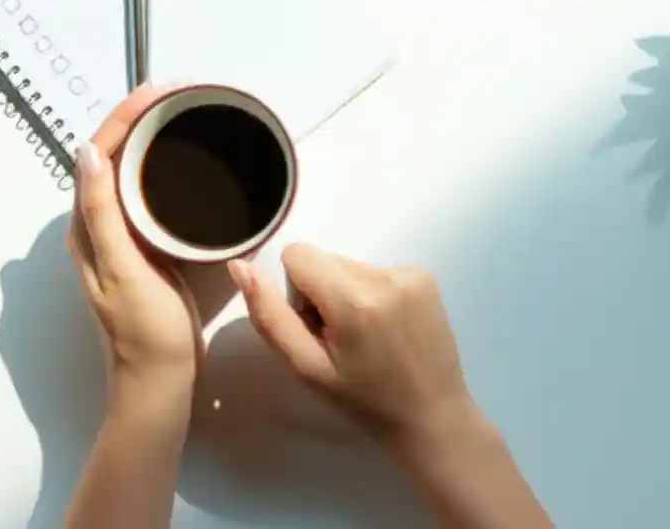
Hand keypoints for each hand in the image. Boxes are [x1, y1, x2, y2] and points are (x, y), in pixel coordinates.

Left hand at [67, 84, 201, 387]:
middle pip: (113, 156)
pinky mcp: (144, 249)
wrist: (160, 380)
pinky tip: (185, 165)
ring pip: (131, 172)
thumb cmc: (145, 331)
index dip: (126, 116)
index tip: (160, 90)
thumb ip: (104, 214)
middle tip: (177, 92)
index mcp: (88, 227)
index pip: (100, 154)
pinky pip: (148, 194)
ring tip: (181, 113)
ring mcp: (121, 238)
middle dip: (139, 117)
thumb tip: (89, 153)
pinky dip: (163, 168)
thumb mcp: (123, 270)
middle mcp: (98, 226)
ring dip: (151, 138)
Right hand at [229, 244, 471, 444]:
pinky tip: (386, 330)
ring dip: (346, 294)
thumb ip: (270, 316)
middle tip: (339, 339)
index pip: (298, 254)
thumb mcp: (307, 368)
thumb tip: (239, 266)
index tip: (315, 327)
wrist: (430, 415)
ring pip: (349, 265)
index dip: (296, 292)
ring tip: (365, 338)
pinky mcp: (426, 276)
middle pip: (324, 260)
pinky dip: (372, 294)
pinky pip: (377, 271)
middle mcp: (385, 275)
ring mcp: (411, 273)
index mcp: (354, 299)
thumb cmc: (363, 401)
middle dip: (320, 293)